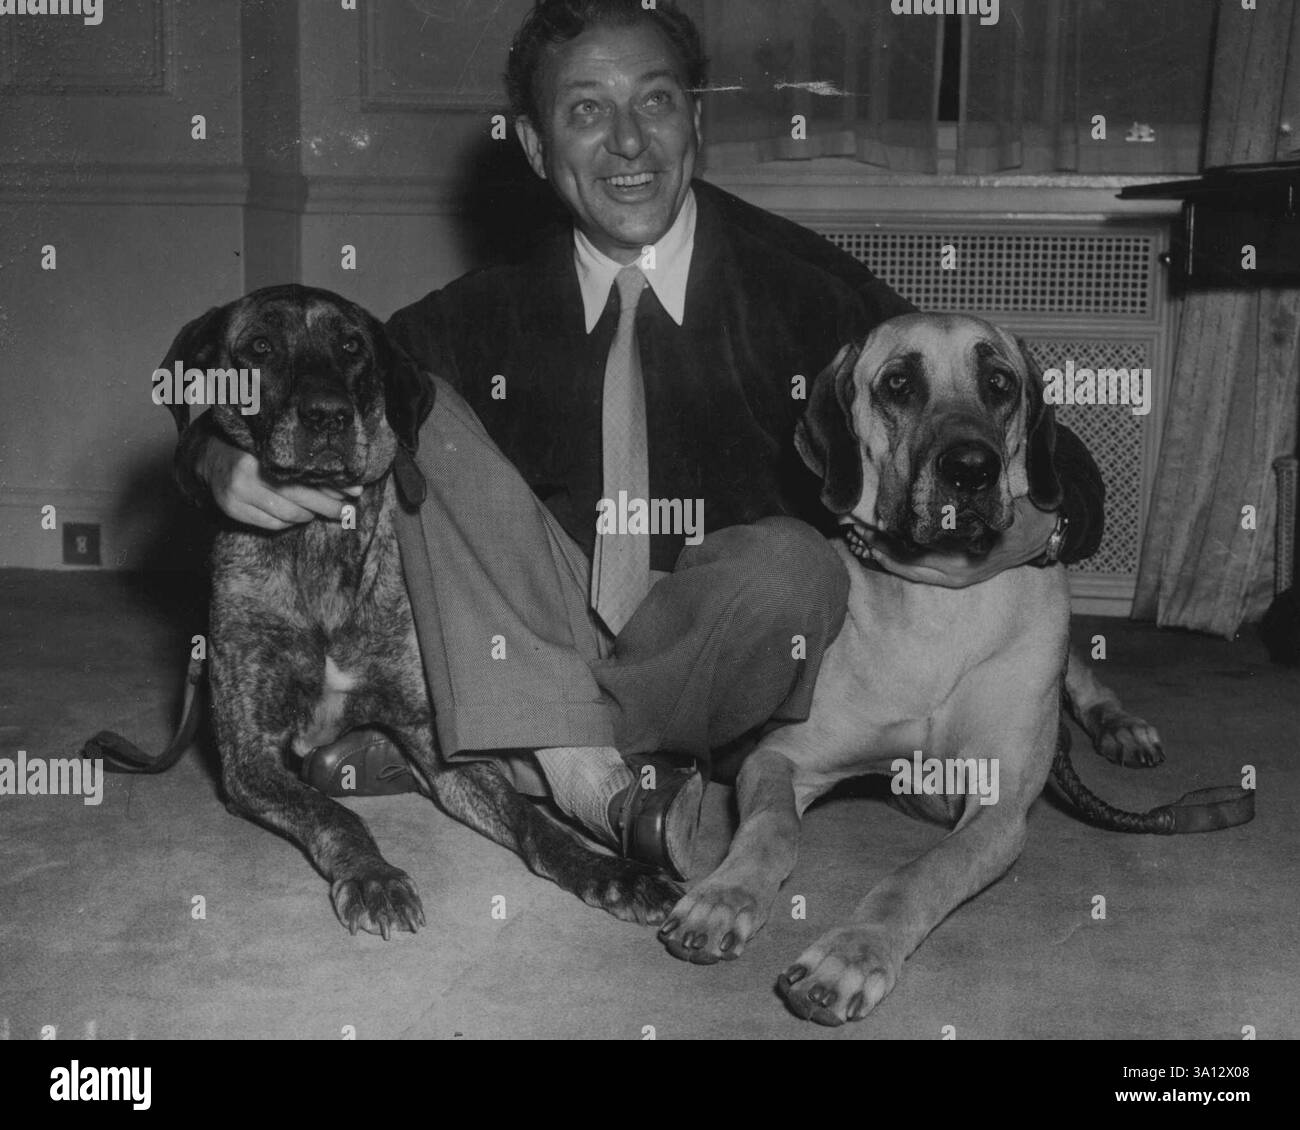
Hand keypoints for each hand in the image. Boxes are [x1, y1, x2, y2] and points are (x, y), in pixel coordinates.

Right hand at [198, 435, 361, 530]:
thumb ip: (303, 462)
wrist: (212, 459)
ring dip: (309, 515)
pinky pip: (272, 525)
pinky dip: (289, 523)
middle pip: (298, 498)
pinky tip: (299, 516)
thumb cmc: (252, 450)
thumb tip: (347, 483)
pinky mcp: (234, 511)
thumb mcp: (274, 448)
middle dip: (328, 506)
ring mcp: (237, 497)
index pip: (304, 477)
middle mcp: (247, 477)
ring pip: (287, 515)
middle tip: (346, 511)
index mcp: (260, 456)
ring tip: (321, 511)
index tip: (354, 492)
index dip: (331, 487)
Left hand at [859, 499, 1058, 588]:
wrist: (1044, 533)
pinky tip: (876, 546)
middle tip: (853, 527)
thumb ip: (988, 505)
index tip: (873, 524)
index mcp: (972, 558)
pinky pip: (918, 571)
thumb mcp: (1013, 508)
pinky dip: (895, 560)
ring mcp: (955, 577)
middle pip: (909, 564)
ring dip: (882, 554)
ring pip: (909, 570)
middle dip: (879, 547)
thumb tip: (960, 492)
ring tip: (857, 536)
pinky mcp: (952, 576)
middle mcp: (959, 572)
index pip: (923, 554)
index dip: (895, 542)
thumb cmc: (1028, 514)